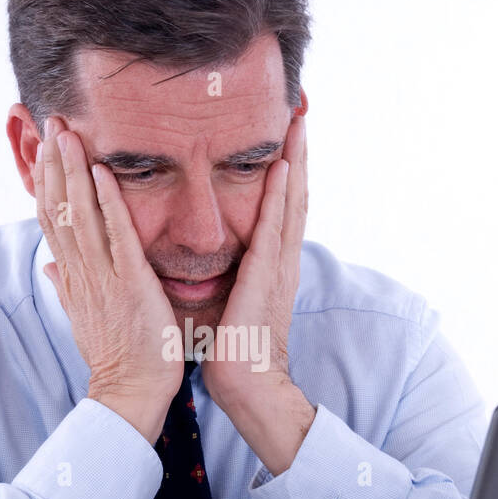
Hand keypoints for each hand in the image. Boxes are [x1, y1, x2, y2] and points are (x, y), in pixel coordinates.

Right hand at [34, 117, 182, 438]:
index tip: (43, 146)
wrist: (131, 391)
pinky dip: (107, 203)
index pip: (51, 219)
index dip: (44, 180)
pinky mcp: (129, 284)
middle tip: (50, 122)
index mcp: (72, 277)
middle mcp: (80, 272)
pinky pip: (115, 237)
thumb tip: (49, 266)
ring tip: (67, 133)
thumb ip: (66, 286)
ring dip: (71, 172)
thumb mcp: (85, 317)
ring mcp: (103, 277)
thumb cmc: (118, 355)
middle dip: (52, 164)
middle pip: (57, 208)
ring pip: (79, 215)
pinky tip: (101, 172)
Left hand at [200, 112, 307, 410]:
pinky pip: (275, 229)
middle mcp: (281, 260)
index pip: (280, 207)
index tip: (283, 135)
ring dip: (297, 161)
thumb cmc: (230, 351)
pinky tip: (283, 167)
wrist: (246, 386)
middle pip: (294, 195)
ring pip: (292, 203)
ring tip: (299, 123)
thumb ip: (219, 273)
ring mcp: (278, 268)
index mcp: (269, 265)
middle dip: (298, 153)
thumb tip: (197, 256)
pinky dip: (282, 196)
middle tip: (300, 111)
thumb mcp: (224, 301)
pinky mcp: (267, 278)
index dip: (285, 170)